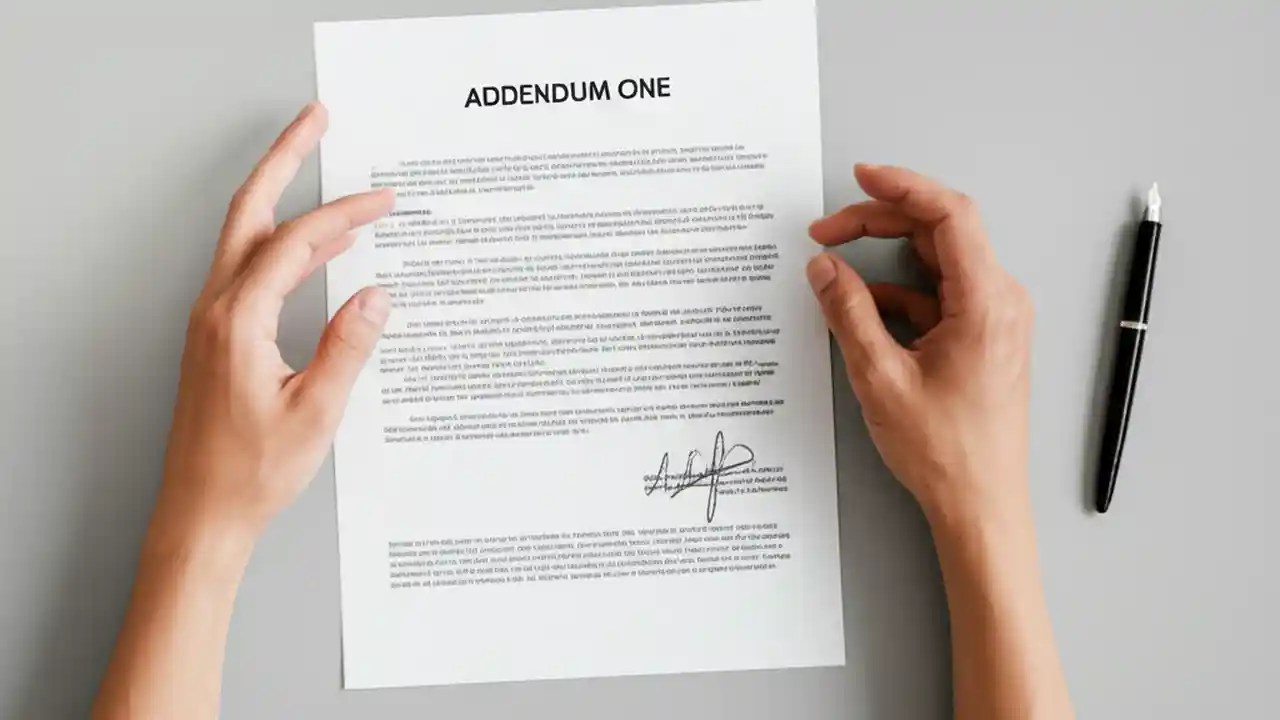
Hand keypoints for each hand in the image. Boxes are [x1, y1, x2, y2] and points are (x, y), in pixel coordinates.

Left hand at [157, 102, 393, 543]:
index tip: (383, 201)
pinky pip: (250, 271)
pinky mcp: (217, 338)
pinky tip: (316, 254)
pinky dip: (283, 246)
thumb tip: (378, 295)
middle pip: (250, 212)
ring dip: (284, 200)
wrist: (202, 513)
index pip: (295, 243)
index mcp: (237, 321)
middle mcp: (215, 310)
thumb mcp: (315, 411)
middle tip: (314, 120)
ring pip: (246, 238)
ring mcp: (211, 322)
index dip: (343, 214)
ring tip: (321, 174)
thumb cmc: (252, 471)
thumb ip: (348, 347)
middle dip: (284, 160)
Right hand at [806, 164, 1033, 523]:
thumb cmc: (943, 451)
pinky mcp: (981, 337)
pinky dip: (898, 293)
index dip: (902, 187)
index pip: (950, 215)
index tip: (860, 176)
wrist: (980, 504)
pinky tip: (858, 306)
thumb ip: (849, 313)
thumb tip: (824, 267)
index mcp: (986, 302)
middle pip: (941, 232)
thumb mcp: (880, 377)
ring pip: (937, 263)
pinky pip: (938, 295)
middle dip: (881, 221)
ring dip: (886, 257)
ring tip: (833, 262)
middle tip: (826, 229)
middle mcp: (999, 301)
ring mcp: (993, 319)